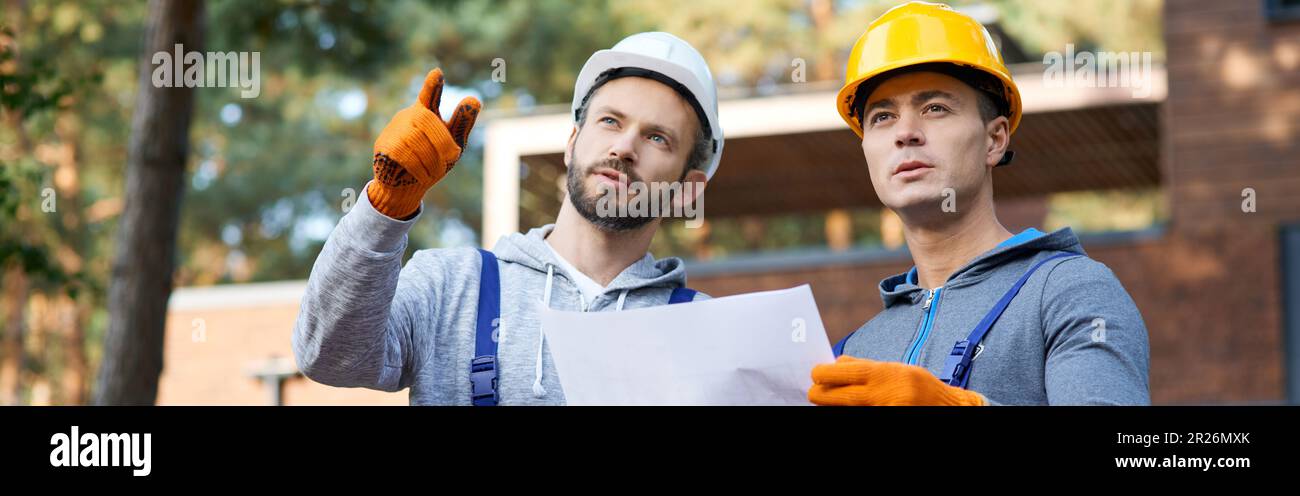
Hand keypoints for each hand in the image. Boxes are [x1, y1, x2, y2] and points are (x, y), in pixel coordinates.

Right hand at [368, 68, 480, 218]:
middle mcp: (408, 115)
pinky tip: (423, 176)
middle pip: (426, 120)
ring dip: (432, 158)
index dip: (432, 86)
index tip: (437, 73)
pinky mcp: (384, 145)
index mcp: (426, 112)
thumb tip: (474, 99)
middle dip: (442, 141)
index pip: (429, 95)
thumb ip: (462, 123)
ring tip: (436, 171)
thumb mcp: (453, 144)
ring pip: (415, 139)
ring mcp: (393, 129)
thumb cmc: (433, 160)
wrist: (406, 186)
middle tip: (452, 158)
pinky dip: (419, 167)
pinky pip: (404, 154)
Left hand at [808, 355, 987, 405]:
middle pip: (842, 396)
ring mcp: (886, 410)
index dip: (826, 375)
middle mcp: (885, 394)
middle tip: (813, 393)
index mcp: (886, 375)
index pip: (847, 372)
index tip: (814, 375)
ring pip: (850, 409)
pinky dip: (851, 412)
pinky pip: (861, 415)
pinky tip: (845, 409)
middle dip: (822, 395)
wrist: (949, 408)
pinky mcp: (889, 418)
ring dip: (836, 406)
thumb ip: (867, 367)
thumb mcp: (897, 370)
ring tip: (829, 403)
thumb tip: (837, 362)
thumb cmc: (921, 388)